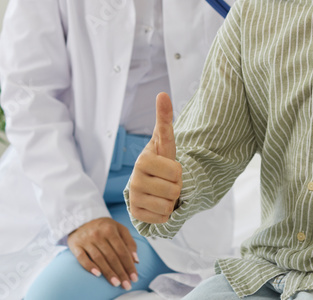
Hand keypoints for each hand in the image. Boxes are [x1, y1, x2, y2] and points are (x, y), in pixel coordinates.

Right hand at [66, 217, 138, 289]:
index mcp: (110, 229)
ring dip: (108, 272)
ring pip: (99, 259)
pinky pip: (82, 258)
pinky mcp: (76, 245)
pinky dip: (90, 267)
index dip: (129, 265)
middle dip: (121, 272)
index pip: (122, 250)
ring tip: (116, 283)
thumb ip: (129, 242)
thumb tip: (136, 260)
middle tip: (127, 285)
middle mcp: (98, 234)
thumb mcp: (119, 229)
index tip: (134, 277)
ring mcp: (86, 240)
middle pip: (112, 256)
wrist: (81, 221)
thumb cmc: (104, 227)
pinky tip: (97, 275)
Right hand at [129, 92, 182, 223]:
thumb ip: (164, 118)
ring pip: (168, 206)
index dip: (178, 172)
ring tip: (162, 192)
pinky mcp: (135, 215)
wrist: (150, 183)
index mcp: (142, 161)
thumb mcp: (165, 141)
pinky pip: (162, 219)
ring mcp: (133, 198)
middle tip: (167, 182)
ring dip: (171, 201)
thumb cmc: (161, 160)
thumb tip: (162, 93)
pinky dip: (164, 214)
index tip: (169, 167)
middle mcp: (134, 180)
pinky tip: (157, 204)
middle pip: (174, 191)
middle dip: (176, 187)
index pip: (176, 173)